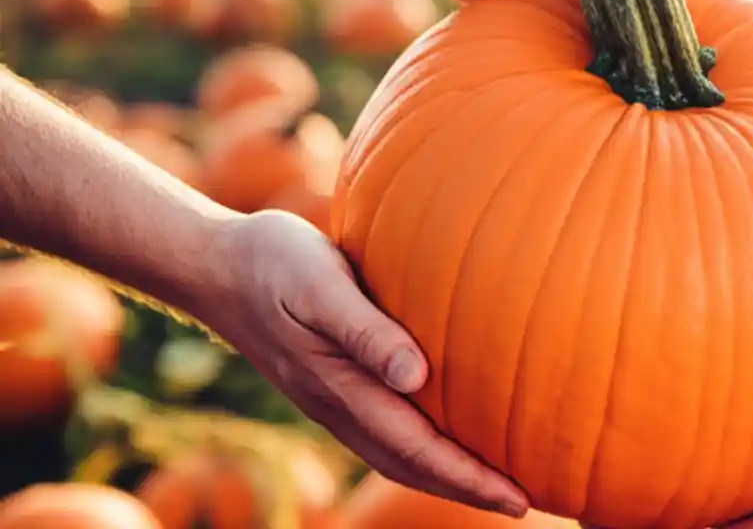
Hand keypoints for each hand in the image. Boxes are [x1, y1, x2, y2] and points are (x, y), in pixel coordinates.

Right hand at [197, 210, 527, 516]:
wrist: (216, 264)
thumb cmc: (276, 263)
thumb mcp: (321, 284)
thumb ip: (367, 332)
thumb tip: (417, 377)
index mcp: (341, 387)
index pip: (417, 448)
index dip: (468, 478)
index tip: (517, 498)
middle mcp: (337, 405)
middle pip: (410, 465)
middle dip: (466, 490)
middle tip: (521, 505)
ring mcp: (330, 399)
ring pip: (395, 455)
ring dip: (444, 475)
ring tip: (491, 484)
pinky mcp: (328, 384)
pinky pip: (382, 432)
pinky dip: (419, 449)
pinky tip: (439, 437)